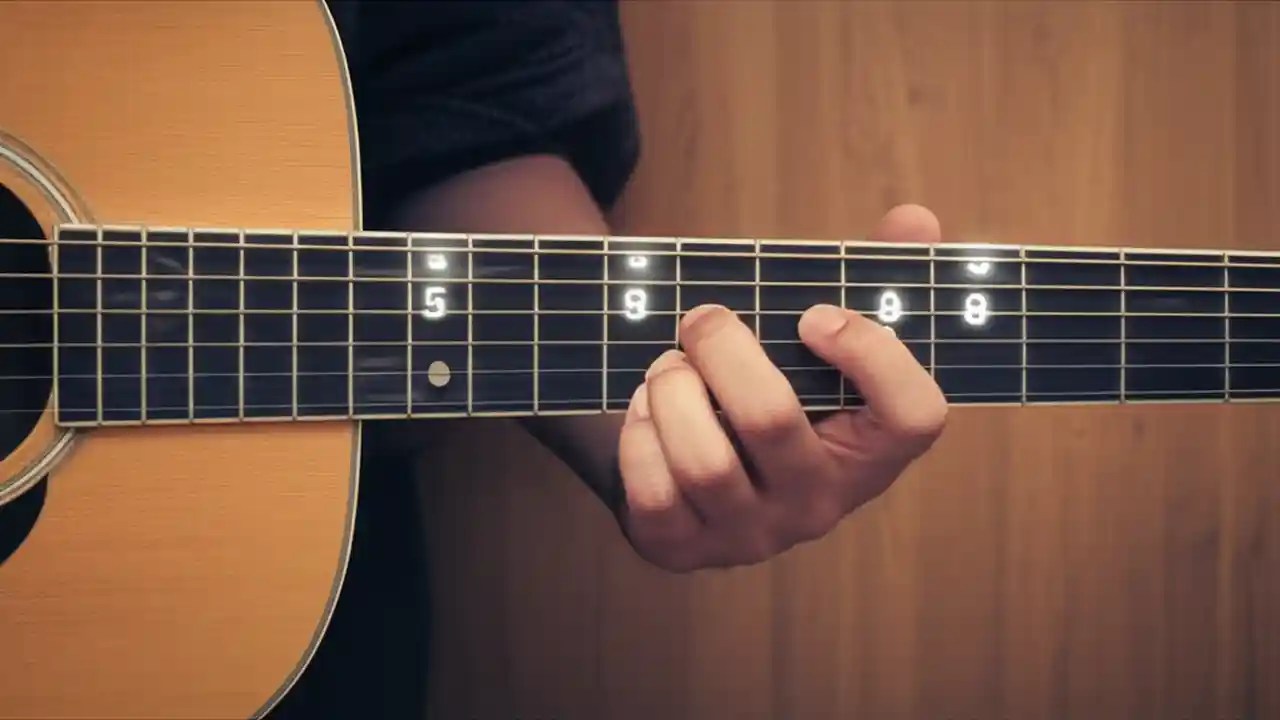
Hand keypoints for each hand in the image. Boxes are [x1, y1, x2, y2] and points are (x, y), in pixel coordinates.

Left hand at [616, 204, 946, 571]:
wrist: (697, 467)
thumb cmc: (775, 388)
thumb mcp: (824, 341)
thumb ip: (875, 276)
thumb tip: (916, 218)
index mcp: (872, 452)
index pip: (915, 416)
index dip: (871, 353)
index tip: (812, 314)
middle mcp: (820, 506)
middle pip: (772, 420)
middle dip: (724, 349)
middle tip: (702, 318)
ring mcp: (750, 535)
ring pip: (704, 462)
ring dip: (673, 390)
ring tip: (668, 364)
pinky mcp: (681, 547)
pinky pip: (652, 492)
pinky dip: (639, 435)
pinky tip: (645, 406)